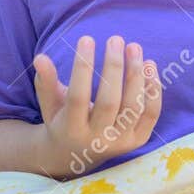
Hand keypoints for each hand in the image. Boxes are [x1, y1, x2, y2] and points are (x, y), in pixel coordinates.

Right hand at [33, 35, 161, 175]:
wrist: (76, 155)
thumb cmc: (60, 120)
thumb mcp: (49, 103)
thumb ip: (45, 82)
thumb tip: (40, 58)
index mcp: (71, 129)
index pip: (78, 96)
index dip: (82, 67)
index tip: (86, 39)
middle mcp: (97, 140)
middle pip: (110, 101)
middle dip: (114, 67)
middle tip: (115, 39)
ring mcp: (119, 143)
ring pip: (133, 107)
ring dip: (137, 74)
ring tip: (134, 47)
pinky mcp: (137, 141)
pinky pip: (150, 114)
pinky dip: (153, 90)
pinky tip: (150, 65)